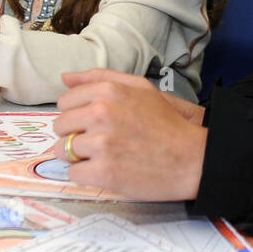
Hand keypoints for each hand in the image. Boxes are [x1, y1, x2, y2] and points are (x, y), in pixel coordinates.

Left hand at [52, 69, 207, 200]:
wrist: (191, 159)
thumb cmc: (166, 123)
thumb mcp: (140, 88)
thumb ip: (100, 78)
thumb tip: (64, 77)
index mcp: (108, 91)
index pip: (66, 101)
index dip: (77, 113)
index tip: (93, 122)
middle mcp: (101, 114)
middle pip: (61, 125)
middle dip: (75, 134)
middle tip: (99, 141)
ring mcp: (101, 144)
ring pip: (64, 150)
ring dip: (79, 156)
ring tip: (103, 156)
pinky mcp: (102, 172)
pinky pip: (73, 173)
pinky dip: (85, 174)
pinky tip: (105, 170)